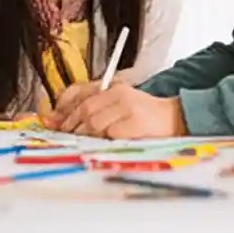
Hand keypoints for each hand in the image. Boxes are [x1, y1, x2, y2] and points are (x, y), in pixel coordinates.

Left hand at [51, 82, 184, 138]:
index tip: (56, 124)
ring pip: (96, 123)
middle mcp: (120, 95)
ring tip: (89, 143)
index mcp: (113, 88)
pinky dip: (107, 141)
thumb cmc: (144, 115)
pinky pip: (112, 134)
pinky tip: (109, 144)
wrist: (177, 118)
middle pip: (86, 110)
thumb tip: (56, 120)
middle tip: (69, 139)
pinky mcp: (136, 124)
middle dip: (73, 127)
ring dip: (89, 136)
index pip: (80, 95)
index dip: (65, 111)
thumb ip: (92, 109)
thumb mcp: (118, 105)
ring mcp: (129, 108)